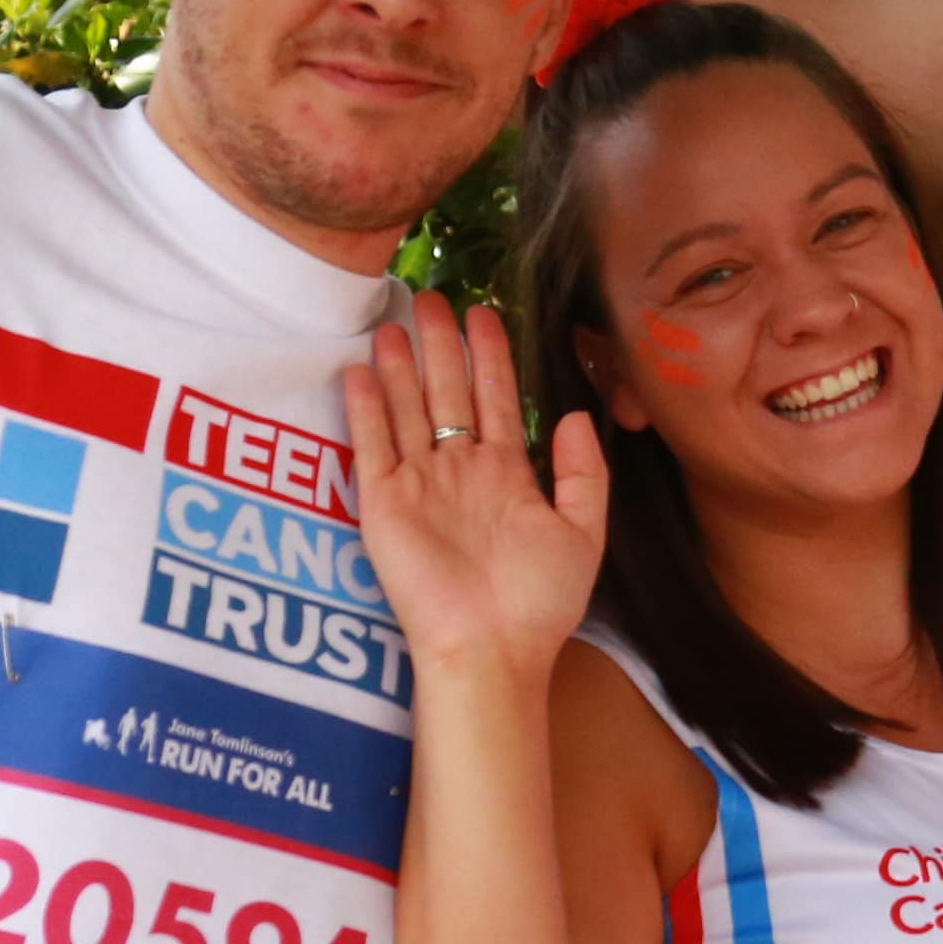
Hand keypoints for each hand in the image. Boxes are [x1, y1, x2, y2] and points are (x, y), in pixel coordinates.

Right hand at [344, 299, 612, 674]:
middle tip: (432, 295)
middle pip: (448, 391)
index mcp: (506, 474)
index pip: (495, 398)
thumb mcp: (582, 532)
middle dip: (442, 344)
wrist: (492, 648)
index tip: (484, 311)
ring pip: (408, 408)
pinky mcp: (384, 504)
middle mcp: (460, 470)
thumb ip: (581, 472)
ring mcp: (420, 484)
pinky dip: (366, 407)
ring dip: (400, 364)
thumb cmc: (540, 601)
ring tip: (395, 319)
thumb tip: (572, 414)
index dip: (491, 354)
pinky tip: (360, 370)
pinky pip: (372, 446)